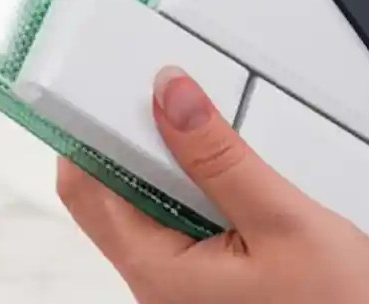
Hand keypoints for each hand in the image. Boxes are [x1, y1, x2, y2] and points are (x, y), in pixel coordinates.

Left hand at [56, 66, 368, 303]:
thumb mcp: (283, 219)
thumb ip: (220, 155)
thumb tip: (170, 96)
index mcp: (159, 272)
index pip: (85, 189)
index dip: (88, 131)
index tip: (109, 84)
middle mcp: (159, 287)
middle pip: (112, 195)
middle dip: (138, 141)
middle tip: (174, 96)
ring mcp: (183, 290)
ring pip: (150, 208)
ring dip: (174, 165)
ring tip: (210, 132)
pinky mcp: (210, 288)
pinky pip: (182, 227)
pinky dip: (198, 190)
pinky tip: (231, 175)